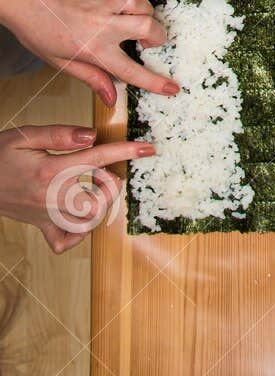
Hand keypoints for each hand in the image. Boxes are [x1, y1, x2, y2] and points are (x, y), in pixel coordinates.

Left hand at [0, 0, 177, 104]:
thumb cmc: (36, 31)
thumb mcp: (61, 63)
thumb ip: (91, 78)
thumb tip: (111, 99)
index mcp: (93, 50)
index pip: (131, 71)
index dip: (156, 82)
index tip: (173, 87)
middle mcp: (102, 25)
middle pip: (148, 28)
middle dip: (157, 37)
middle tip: (148, 42)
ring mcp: (102, 1)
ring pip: (140, 3)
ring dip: (145, 12)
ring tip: (137, 19)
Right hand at [0, 124, 152, 253]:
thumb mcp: (26, 135)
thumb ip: (60, 134)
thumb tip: (92, 135)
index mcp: (50, 171)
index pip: (97, 160)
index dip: (126, 151)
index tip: (147, 148)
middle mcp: (50, 198)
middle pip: (97, 204)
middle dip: (111, 187)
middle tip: (107, 172)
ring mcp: (45, 216)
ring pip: (86, 225)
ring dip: (100, 208)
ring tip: (95, 189)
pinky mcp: (39, 225)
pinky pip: (64, 241)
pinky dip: (78, 233)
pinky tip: (79, 213)